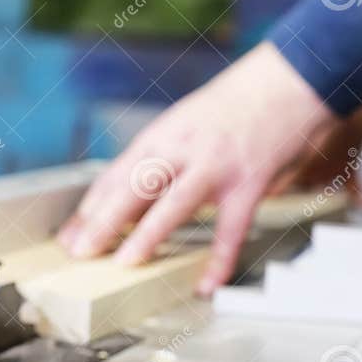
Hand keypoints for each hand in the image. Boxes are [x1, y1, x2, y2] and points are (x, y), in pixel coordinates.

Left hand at [58, 42, 337, 295]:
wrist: (290, 78)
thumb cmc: (238, 102)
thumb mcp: (188, 121)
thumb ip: (164, 156)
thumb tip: (136, 194)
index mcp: (163, 134)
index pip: (117, 174)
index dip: (91, 206)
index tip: (71, 233)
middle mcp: (183, 148)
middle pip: (134, 187)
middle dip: (103, 221)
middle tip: (80, 250)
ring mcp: (216, 166)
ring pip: (174, 204)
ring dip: (147, 236)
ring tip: (125, 263)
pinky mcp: (249, 182)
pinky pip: (230, 229)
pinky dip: (219, 259)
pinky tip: (205, 283)